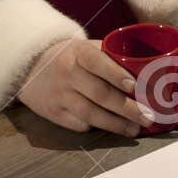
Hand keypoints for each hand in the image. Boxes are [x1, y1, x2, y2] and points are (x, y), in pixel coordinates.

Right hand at [18, 39, 153, 136]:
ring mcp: (60, 96)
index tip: (134, 86)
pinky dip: (99, 127)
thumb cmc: (70, 57)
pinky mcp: (54, 113)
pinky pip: (80, 124)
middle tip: (147, 117)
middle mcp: (67, 74)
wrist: (29, 67)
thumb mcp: (85, 48)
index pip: (97, 63)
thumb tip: (147, 72)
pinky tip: (114, 128)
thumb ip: (110, 57)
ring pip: (91, 114)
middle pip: (100, 94)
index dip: (116, 75)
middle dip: (127, 108)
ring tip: (135, 129)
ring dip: (116, 124)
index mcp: (78, 53)